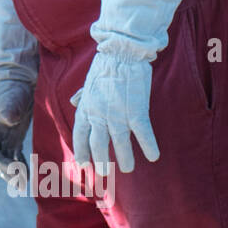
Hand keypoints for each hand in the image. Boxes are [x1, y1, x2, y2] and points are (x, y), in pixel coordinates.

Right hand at [0, 79, 32, 179]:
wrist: (20, 81)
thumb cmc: (15, 90)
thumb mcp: (12, 98)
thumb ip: (9, 108)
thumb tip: (9, 118)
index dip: (3, 165)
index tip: (16, 172)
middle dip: (9, 174)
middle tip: (21, 185)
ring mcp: (4, 137)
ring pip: (7, 161)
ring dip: (15, 173)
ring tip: (25, 186)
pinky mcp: (14, 137)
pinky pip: (15, 156)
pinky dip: (21, 165)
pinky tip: (30, 174)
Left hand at [71, 52, 158, 173]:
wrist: (122, 53)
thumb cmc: (106, 65)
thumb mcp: (89, 81)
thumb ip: (82, 95)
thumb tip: (74, 101)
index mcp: (86, 107)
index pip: (80, 134)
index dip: (81, 151)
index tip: (84, 164)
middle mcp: (99, 114)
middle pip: (97, 143)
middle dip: (101, 161)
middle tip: (105, 174)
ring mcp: (117, 113)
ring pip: (119, 142)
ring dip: (125, 158)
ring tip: (128, 169)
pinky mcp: (135, 110)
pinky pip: (142, 133)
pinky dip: (148, 146)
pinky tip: (153, 156)